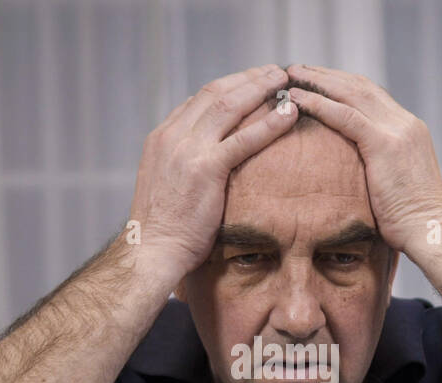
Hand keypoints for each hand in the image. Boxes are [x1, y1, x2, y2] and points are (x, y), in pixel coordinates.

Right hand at [127, 65, 296, 282]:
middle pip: (215, 92)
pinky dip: (270, 122)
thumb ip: (182, 165)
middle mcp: (173, 136)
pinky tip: (289, 113)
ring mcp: (188, 149)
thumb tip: (205, 163)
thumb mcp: (167, 185)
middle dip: (247, 79)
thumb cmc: (164, 229)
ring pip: (230, 105)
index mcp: (162, 138)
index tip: (250, 84)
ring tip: (284, 81)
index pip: (198, 100)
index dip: (228, 88)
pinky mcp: (206, 168)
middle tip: (273, 72)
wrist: (152, 250)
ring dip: (260, 88)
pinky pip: (245, 138)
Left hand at [284, 64, 441, 255]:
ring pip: (351, 93)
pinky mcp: (385, 144)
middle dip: (327, 75)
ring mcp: (397, 130)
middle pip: (360, 86)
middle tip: (297, 70)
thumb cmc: (410, 220)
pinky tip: (298, 100)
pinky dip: (319, 104)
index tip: (316, 80)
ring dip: (318, 82)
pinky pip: (345, 116)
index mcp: (409, 129)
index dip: (341, 85)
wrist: (430, 230)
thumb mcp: (395, 182)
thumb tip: (353, 171)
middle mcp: (405, 122)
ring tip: (291, 76)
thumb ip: (379, 165)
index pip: (372, 95)